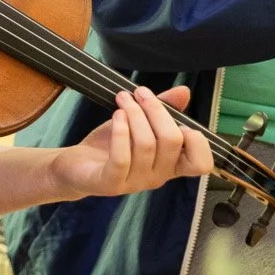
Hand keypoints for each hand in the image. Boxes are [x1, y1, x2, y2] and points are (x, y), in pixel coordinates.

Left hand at [50, 85, 212, 199]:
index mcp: (169, 165)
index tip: (176, 117)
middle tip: (140, 93)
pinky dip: (121, 132)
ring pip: (146, 144)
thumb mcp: (137, 124)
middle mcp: (157, 176)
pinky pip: (122, 158)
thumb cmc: (109, 146)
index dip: (197, 141)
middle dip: (156, 110)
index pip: (201, 163)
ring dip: (134, 114)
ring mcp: (135, 182)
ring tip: (122, 99)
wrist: (74, 167)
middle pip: (171, 142)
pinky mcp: (110, 182)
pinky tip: (116, 116)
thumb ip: (163, 110)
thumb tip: (184, 91)